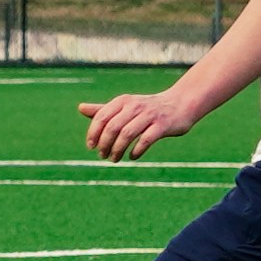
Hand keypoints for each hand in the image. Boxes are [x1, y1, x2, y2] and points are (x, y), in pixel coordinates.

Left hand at [78, 86, 194, 162]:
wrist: (180, 104)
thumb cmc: (148, 108)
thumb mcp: (124, 106)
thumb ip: (103, 110)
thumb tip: (80, 108)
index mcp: (123, 101)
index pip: (101, 117)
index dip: (93, 133)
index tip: (91, 147)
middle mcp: (135, 106)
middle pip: (112, 127)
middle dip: (104, 144)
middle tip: (103, 156)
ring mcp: (149, 115)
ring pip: (127, 134)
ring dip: (118, 150)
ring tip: (114, 159)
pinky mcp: (162, 126)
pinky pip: (146, 140)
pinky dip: (136, 150)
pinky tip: (132, 157)